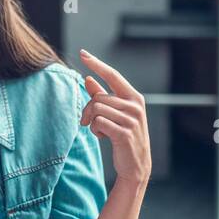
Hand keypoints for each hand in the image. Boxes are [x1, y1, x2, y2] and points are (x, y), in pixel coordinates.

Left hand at [78, 49, 151, 187]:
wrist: (135, 165)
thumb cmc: (123, 137)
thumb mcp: (114, 114)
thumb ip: (102, 96)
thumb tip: (88, 79)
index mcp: (134, 97)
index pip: (113, 75)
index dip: (97, 64)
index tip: (83, 53)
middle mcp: (135, 105)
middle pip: (99, 97)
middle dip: (88, 110)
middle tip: (88, 122)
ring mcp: (131, 119)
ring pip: (97, 109)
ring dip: (92, 122)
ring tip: (100, 131)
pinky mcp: (125, 133)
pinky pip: (98, 123)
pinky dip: (96, 131)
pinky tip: (103, 137)